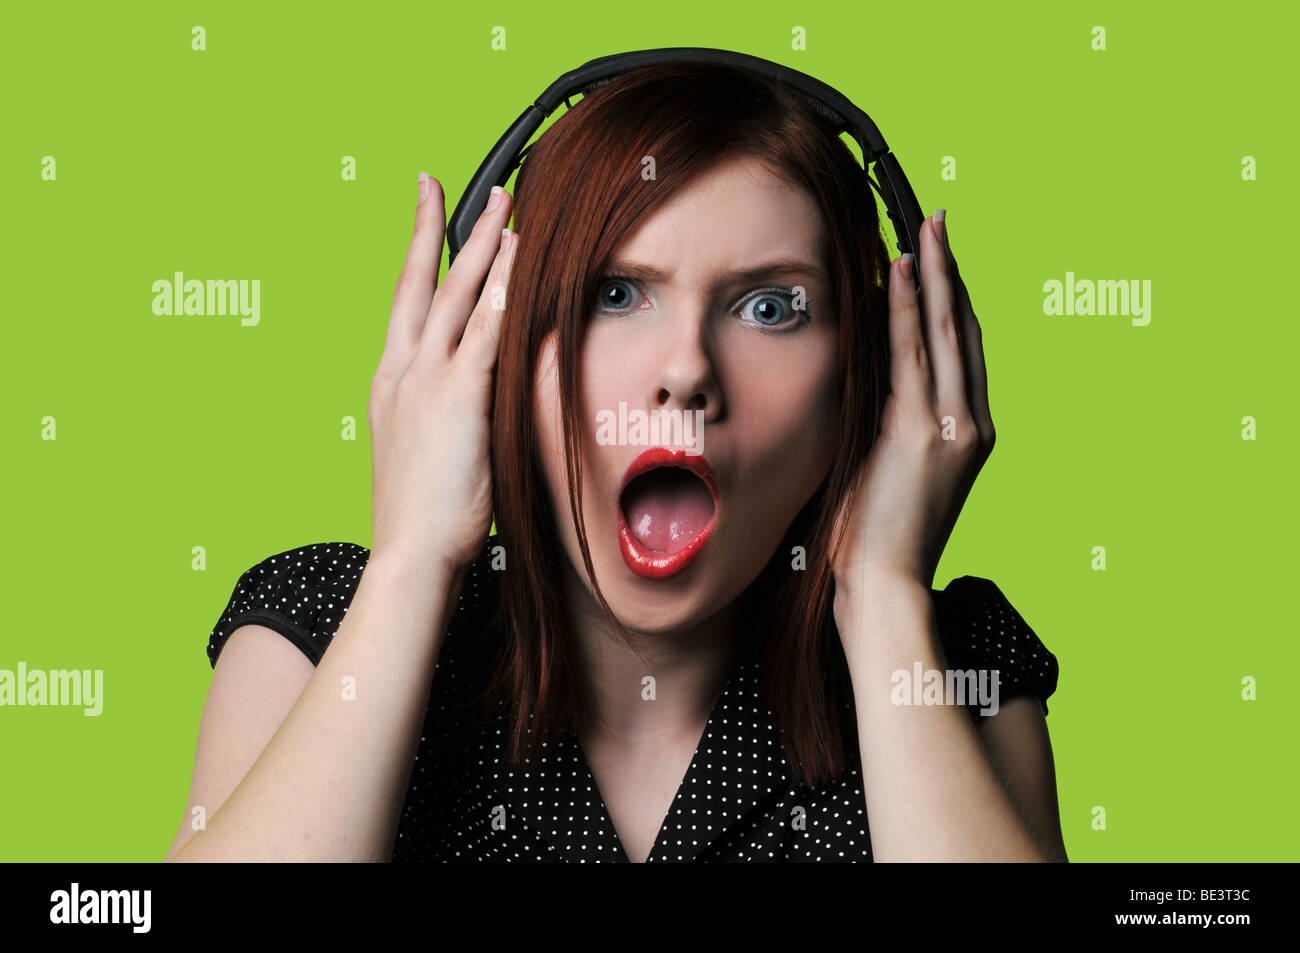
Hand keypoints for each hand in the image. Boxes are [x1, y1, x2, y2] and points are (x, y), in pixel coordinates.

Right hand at [367, 174, 516, 576]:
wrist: (410, 554)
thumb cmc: (422, 516)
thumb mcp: (424, 453)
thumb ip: (443, 416)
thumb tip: (471, 404)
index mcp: (390, 384)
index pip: (404, 305)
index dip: (414, 257)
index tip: (423, 220)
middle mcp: (401, 372)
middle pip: (420, 283)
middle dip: (438, 228)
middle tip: (452, 185)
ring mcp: (426, 383)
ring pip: (455, 296)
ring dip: (482, 246)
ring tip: (505, 206)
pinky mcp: (457, 400)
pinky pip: (484, 333)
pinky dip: (501, 294)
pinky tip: (518, 262)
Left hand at [831, 210, 994, 596]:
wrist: (885, 586)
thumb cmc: (875, 537)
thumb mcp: (887, 467)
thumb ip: (889, 419)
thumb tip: (868, 369)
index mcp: (969, 432)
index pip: (962, 349)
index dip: (952, 297)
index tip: (938, 255)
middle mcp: (973, 423)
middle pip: (964, 328)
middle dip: (951, 270)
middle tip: (939, 220)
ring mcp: (955, 427)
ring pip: (945, 331)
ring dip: (934, 273)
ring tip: (925, 225)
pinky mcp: (924, 432)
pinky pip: (913, 354)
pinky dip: (906, 306)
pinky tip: (900, 268)